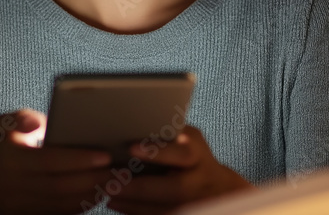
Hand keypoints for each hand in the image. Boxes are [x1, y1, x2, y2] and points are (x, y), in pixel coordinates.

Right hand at [0, 108, 116, 214]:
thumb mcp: (2, 126)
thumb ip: (23, 119)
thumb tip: (42, 121)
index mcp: (12, 161)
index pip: (50, 162)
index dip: (79, 159)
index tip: (105, 154)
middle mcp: (19, 187)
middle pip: (63, 186)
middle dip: (95, 178)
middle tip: (121, 169)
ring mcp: (26, 207)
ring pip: (66, 204)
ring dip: (94, 193)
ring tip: (118, 180)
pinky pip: (64, 214)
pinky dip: (85, 205)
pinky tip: (102, 192)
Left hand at [105, 124, 254, 214]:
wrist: (220, 188)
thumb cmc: (192, 156)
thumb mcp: (187, 140)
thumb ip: (167, 134)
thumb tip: (128, 123)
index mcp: (199, 154)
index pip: (183, 153)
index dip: (158, 151)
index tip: (131, 147)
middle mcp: (202, 181)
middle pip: (176, 189)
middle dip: (140, 187)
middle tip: (110, 182)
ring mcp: (197, 203)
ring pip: (167, 208)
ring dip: (134, 203)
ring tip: (108, 193)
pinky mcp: (188, 214)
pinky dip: (136, 212)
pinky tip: (117, 204)